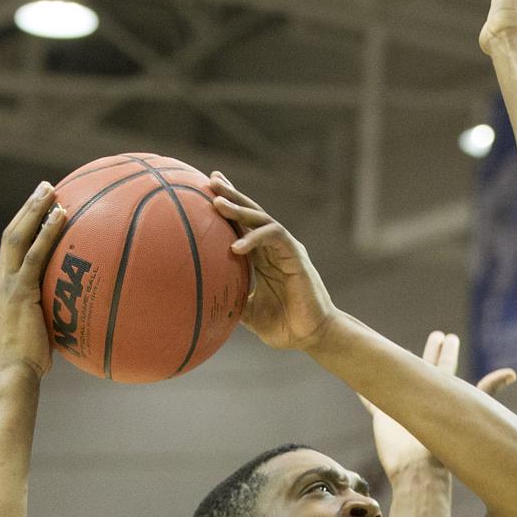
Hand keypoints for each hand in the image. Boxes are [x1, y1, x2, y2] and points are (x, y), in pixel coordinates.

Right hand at [0, 182, 71, 378]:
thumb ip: (58, 316)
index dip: (24, 224)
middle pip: (12, 233)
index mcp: (7, 288)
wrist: (15, 373)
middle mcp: (4, 280)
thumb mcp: (46, 333)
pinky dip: (47, 232)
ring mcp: (10, 284)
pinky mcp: (20, 292)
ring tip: (52, 189)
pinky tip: (62, 215)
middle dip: (29, 207)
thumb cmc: (32, 362)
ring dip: (35, 209)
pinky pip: (35, 255)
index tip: (40, 207)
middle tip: (46, 187)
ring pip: (18, 236)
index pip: (13, 248)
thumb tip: (84, 314)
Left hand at [207, 172, 333, 350]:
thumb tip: (204, 299)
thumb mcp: (249, 313)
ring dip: (240, 209)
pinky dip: (255, 238)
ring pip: (262, 219)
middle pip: (251, 213)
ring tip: (217, 203)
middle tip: (211, 179)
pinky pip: (275, 236)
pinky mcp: (296, 256)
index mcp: (263, 257)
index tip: (207, 190)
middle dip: (232, 195)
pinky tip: (236, 247)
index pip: (243, 226)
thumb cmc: (284, 327)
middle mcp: (274, 248)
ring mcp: (286, 249)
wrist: (312, 337)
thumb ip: (232, 299)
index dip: (229, 207)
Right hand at [369, 330, 516, 479]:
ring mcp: (400, 408)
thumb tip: (513, 372)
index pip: (445, 366)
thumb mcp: (468, 408)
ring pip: (396, 380)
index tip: (448, 336)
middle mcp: (420, 398)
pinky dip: (365, 390)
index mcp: (439, 394)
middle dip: (431, 352)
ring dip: (395, 365)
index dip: (446, 352)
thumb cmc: (443, 443)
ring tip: (392, 350)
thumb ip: (488, 389)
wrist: (418, 470)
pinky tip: (358, 377)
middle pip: (425, 368)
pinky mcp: (382, 419)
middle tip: (436, 334)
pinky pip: (370, 400)